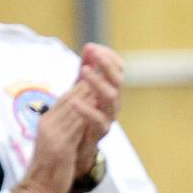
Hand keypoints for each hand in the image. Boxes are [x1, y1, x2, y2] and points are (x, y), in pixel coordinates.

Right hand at [14, 79, 109, 192]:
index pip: (66, 98)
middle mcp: (48, 124)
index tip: (96, 71)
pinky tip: (100, 103)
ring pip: (74, 107)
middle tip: (103, 67)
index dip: (82, 84)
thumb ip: (65, 128)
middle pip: (71, 98)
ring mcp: (53, 134)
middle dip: (88, 81)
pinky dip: (88, 112)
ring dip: (90, 92)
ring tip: (105, 79)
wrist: (36, 190)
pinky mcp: (60, 145)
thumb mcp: (56, 144)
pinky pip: (77, 125)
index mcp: (47, 122)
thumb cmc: (48, 170)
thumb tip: (78, 117)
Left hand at [72, 43, 122, 175]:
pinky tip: (74, 100)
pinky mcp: (100, 131)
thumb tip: (90, 46)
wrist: (79, 146)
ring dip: (99, 81)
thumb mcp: (82, 88)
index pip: (118, 68)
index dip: (108, 57)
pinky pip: (97, 119)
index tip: (93, 47)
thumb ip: (86, 68)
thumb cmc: (82, 114)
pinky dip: (85, 109)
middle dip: (108, 65)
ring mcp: (109, 117)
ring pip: (112, 97)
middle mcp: (114, 102)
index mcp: (111, 89)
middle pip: (118, 80)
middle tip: (95, 54)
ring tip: (84, 70)